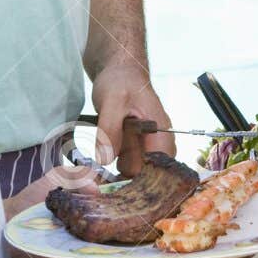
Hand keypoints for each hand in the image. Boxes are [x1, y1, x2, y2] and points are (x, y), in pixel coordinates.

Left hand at [91, 60, 175, 174]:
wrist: (118, 69)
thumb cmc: (121, 80)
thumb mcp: (112, 101)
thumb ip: (109, 130)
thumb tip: (104, 160)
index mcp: (161, 133)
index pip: (161, 170)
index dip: (143, 182)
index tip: (118, 188)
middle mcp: (157, 143)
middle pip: (147, 176)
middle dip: (125, 181)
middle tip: (99, 181)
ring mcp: (145, 145)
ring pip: (134, 172)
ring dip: (115, 174)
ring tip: (96, 171)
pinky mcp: (133, 145)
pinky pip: (125, 163)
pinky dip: (111, 166)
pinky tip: (97, 164)